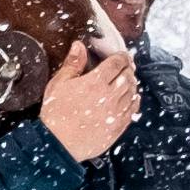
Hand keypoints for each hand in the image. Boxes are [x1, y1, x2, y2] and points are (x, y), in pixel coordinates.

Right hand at [37, 35, 140, 160]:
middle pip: (127, 76)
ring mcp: (115, 113)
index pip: (116, 63)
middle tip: (126, 66)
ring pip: (132, 92)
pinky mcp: (118, 127)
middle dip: (128, 68)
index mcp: (95, 82)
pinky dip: (134, 101)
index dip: (122, 56)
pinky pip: (132, 111)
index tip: (122, 55)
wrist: (58, 144)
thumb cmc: (55, 114)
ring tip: (128, 80)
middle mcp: (109, 96)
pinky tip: (132, 98)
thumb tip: (79, 46)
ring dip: (132, 83)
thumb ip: (72, 64)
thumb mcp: (59, 84)